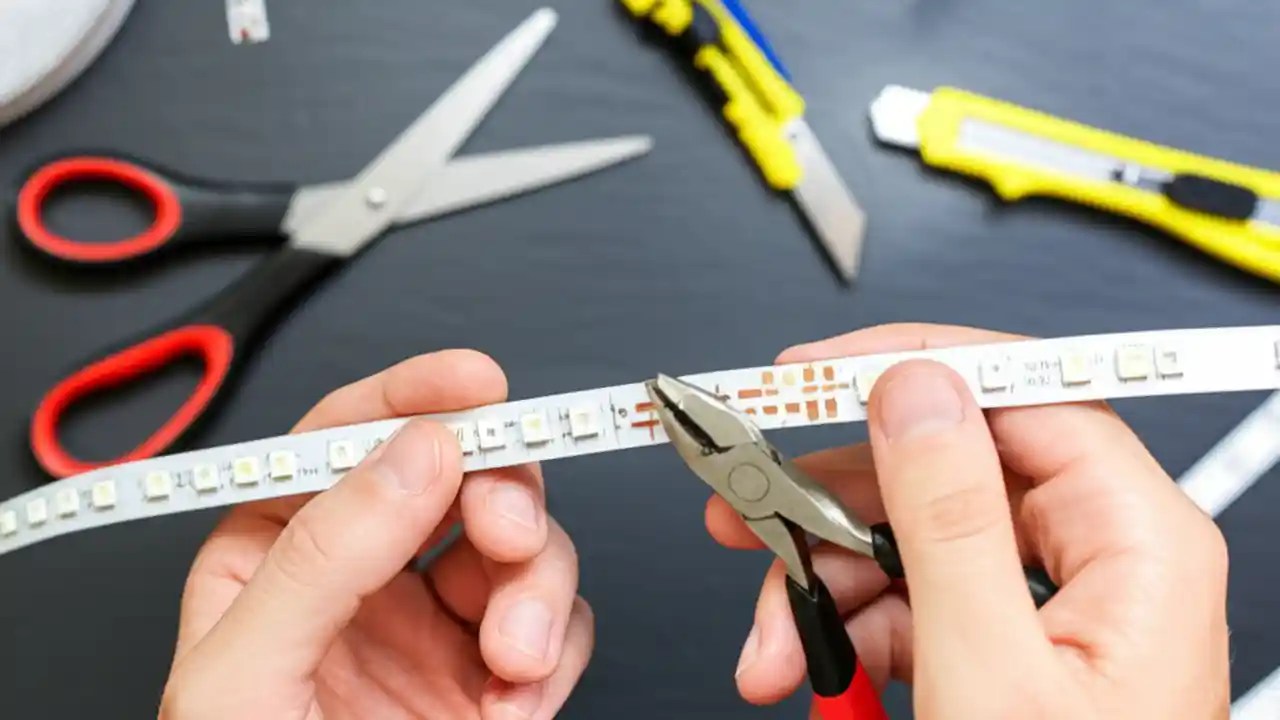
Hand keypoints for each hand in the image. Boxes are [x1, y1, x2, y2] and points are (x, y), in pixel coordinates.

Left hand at [160, 350, 592, 719]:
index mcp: (276, 556)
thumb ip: (323, 554)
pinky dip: (557, 658)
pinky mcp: (497, 680)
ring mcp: (437, 630)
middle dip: (501, 501)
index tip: (478, 387)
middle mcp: (364, 580)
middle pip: (460, 480)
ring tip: (512, 662)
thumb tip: (411, 453)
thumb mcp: (245, 678)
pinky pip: (560, 626)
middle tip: (506, 536)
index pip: (345, 439)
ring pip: (525, 546)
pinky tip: (515, 704)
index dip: (415, 396)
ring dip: (537, 593)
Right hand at [707, 324, 1230, 718]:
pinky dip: (844, 627)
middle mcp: (1099, 560)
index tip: (808, 373)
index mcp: (1135, 543)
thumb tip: (914, 391)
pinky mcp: (1000, 647)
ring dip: (821, 579)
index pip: (1022, 395)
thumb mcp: (989, 675)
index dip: (907, 368)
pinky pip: (909, 599)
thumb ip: (950, 520)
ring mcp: (1046, 606)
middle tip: (746, 496)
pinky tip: (804, 661)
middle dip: (831, 493)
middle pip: (947, 466)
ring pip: (911, 537)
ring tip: (770, 631)